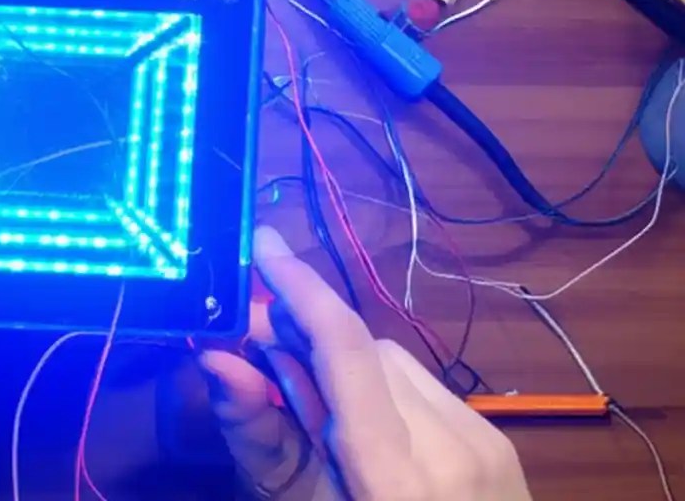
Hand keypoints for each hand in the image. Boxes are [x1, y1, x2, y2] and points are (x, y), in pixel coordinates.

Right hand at [199, 228, 530, 499]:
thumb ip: (261, 437)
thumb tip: (218, 357)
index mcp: (396, 472)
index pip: (345, 348)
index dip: (300, 285)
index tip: (262, 241)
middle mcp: (450, 444)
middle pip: (365, 349)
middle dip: (307, 339)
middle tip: (257, 356)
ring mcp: (484, 441)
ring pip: (395, 362)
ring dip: (346, 368)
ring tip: (315, 413)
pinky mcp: (496, 441)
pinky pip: (426, 389)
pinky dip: (384, 391)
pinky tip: (365, 429)